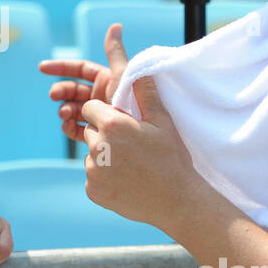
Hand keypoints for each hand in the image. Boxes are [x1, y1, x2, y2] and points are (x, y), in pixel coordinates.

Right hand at [38, 22, 128, 141]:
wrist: (142, 138)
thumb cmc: (134, 103)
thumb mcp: (123, 76)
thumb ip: (115, 52)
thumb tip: (115, 25)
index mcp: (105, 80)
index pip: (78, 69)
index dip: (61, 66)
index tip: (42, 67)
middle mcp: (100, 97)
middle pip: (72, 89)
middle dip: (61, 90)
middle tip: (54, 95)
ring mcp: (98, 115)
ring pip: (72, 108)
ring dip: (64, 109)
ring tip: (65, 114)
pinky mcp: (96, 135)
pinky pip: (77, 129)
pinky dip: (69, 127)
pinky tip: (67, 126)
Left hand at [79, 76, 208, 234]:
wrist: (177, 202)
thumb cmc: (172, 158)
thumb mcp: (162, 120)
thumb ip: (144, 91)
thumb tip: (137, 66)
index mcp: (111, 125)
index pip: (90, 108)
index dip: (106, 113)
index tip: (123, 123)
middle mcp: (96, 147)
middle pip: (90, 131)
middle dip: (104, 133)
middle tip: (131, 145)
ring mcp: (92, 171)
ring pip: (90, 154)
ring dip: (104, 155)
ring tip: (132, 164)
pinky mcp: (92, 191)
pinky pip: (92, 176)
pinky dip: (104, 176)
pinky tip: (127, 180)